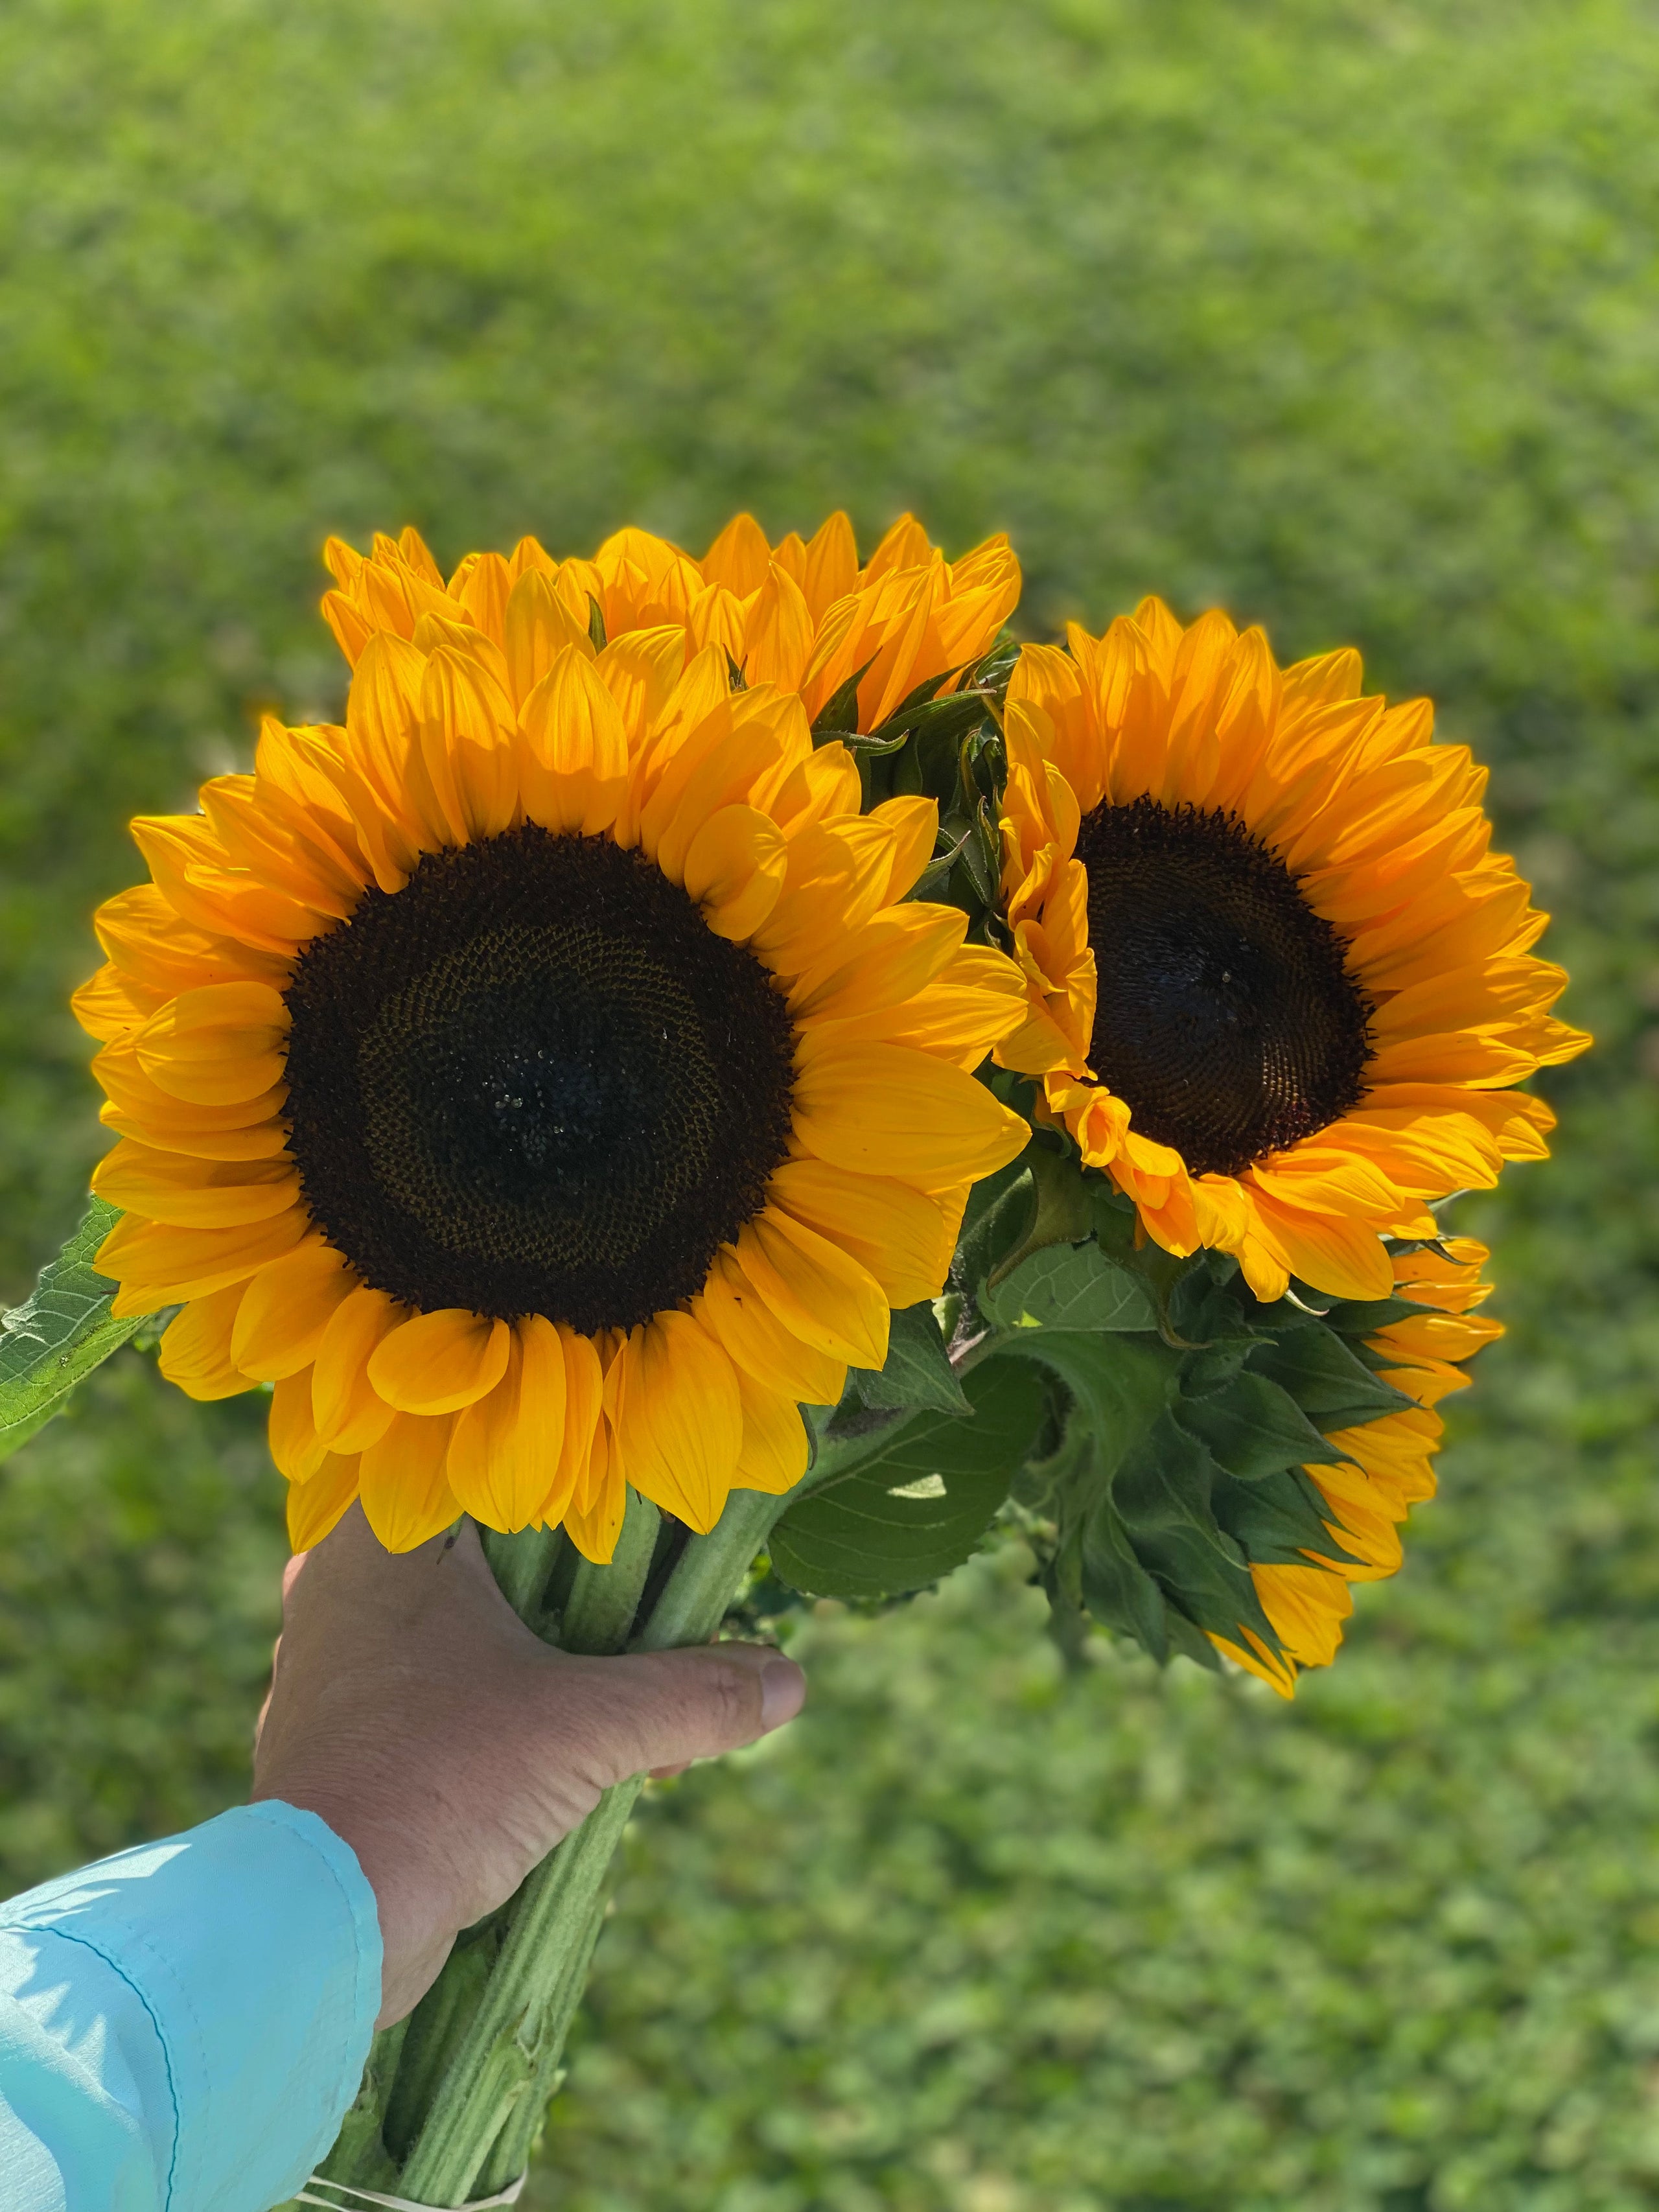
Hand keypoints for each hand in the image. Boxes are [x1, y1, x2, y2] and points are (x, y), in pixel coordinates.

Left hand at [251, 1504, 804, 2024]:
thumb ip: (691, 1693)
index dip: (593, 1517)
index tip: (660, 1549)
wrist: (319, 1924)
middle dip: (581, 1614)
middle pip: (494, 1568)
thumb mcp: (590, 1729)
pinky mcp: (334, 1741)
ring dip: (545, 1676)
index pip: (506, 1486)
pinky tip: (557, 1765)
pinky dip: (499, 1723)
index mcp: (384, 1538)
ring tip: (622, 1722)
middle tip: (655, 1641)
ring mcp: (332, 1667)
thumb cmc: (442, 1782)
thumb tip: (789, 1681)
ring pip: (465, 1640)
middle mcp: (341, 1587)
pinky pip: (436, 1703)